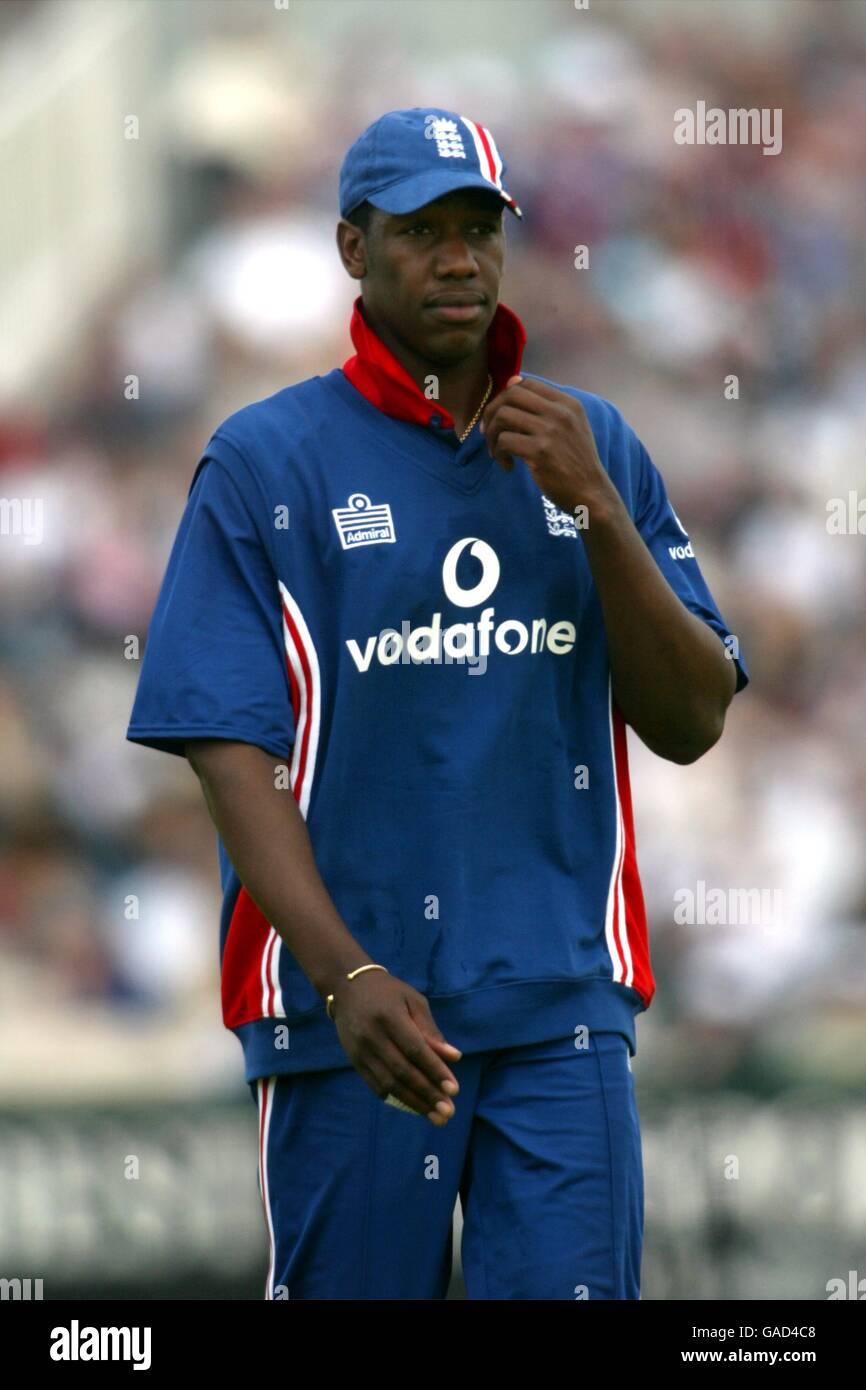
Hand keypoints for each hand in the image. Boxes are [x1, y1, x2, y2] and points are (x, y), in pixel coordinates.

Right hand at [330, 970, 461, 1124]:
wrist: (347, 988)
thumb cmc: (389, 993)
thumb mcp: (413, 1001)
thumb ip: (431, 1030)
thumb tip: (454, 1057)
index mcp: (390, 1017)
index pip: (415, 1050)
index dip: (435, 1071)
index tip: (454, 1090)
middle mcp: (372, 1036)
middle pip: (402, 1071)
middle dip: (427, 1094)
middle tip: (448, 1112)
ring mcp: (361, 1051)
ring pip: (389, 1083)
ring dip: (414, 1103)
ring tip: (435, 1116)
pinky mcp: (354, 1060)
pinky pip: (375, 1085)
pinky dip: (395, 1098)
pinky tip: (413, 1106)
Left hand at [481, 375, 619, 519]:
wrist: (591, 493)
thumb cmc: (576, 462)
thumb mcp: (570, 426)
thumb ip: (545, 405)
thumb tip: (512, 380)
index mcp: (567, 403)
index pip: (526, 383)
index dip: (505, 397)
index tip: (499, 417)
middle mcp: (560, 412)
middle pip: (511, 395)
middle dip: (492, 412)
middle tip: (489, 433)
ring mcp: (550, 431)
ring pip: (503, 416)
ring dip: (492, 435)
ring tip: (497, 452)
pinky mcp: (540, 452)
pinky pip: (504, 442)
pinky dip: (499, 454)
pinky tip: (508, 466)